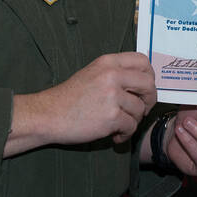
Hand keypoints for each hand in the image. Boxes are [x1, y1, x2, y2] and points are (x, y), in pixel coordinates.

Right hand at [7, 53, 154, 155]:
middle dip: (149, 100)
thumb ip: (116, 74)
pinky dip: (125, 134)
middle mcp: (112, 75)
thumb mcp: (92, 74)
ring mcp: (112, 96)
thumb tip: (144, 83)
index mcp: (108, 62)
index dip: (149, 76)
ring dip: (133, 120)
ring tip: (118, 124)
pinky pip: (131, 126)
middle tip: (140, 110)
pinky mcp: (111, 116)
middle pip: (148, 85)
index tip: (144, 88)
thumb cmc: (69, 98)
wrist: (47, 115)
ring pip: (140, 109)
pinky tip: (114, 135)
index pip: (143, 61)